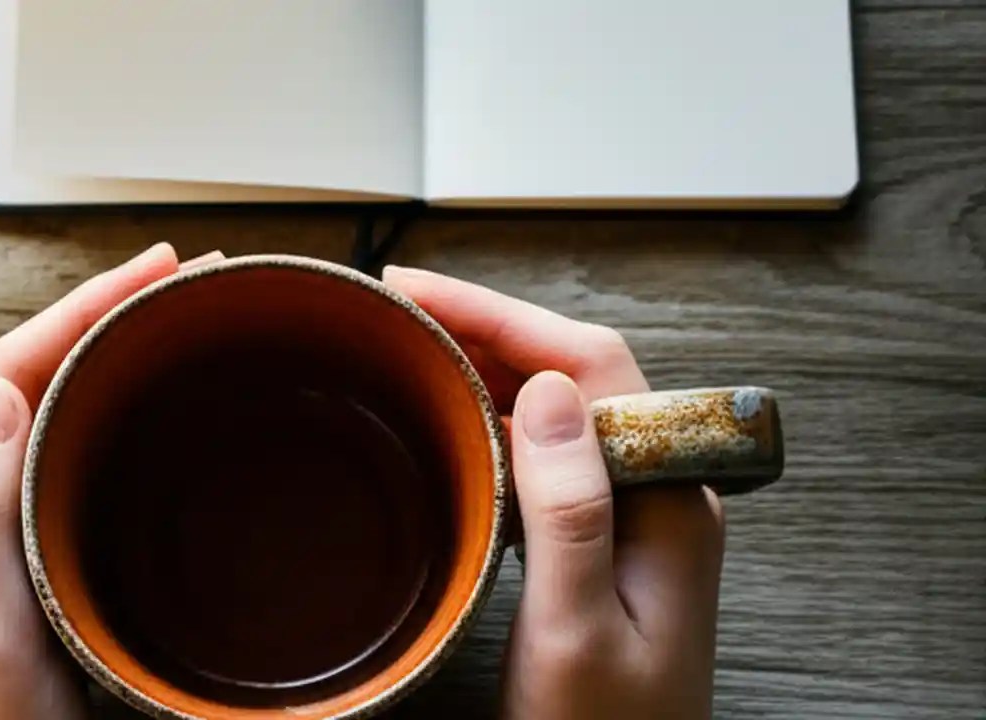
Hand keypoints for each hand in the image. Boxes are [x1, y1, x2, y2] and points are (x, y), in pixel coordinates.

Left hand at [0, 244, 221, 719]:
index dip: (79, 308)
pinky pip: (68, 448)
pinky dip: (114, 404)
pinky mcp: (34, 544)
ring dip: (109, 350)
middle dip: (104, 312)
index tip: (151, 272)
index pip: (7, 371)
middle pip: (32, 372)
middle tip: (179, 279)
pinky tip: (152, 405)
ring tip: (172, 318)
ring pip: (51, 404)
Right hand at [384, 266, 722, 719]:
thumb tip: (551, 391)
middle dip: (489, 325)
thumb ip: (572, 514)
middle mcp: (659, 493)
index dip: (504, 315)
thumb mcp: (578, 632)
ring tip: (420, 342)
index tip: (420, 292)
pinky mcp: (603, 540)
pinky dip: (496, 416)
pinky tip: (456, 417)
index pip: (592, 364)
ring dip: (491, 363)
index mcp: (668, 502)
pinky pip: (548, 452)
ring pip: (561, 406)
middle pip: (577, 372)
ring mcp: (633, 515)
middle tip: (401, 306)